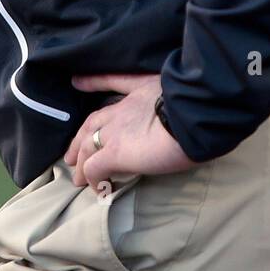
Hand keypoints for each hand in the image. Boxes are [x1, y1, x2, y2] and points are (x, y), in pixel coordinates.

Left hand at [63, 72, 199, 189]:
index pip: (110, 83)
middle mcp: (122, 110)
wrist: (194, 116)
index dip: (92, 83)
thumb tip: (175, 112)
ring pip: (87, 145)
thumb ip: (171, 100)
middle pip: (92, 122)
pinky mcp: (114, 153)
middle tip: (72, 155)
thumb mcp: (181, 93)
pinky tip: (95, 188)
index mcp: (139, 92)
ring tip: (78, 178)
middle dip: (80, 138)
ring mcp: (115, 131)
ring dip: (81, 161)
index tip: (77, 83)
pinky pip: (94, 168)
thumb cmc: (197, 106)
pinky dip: (92, 178)